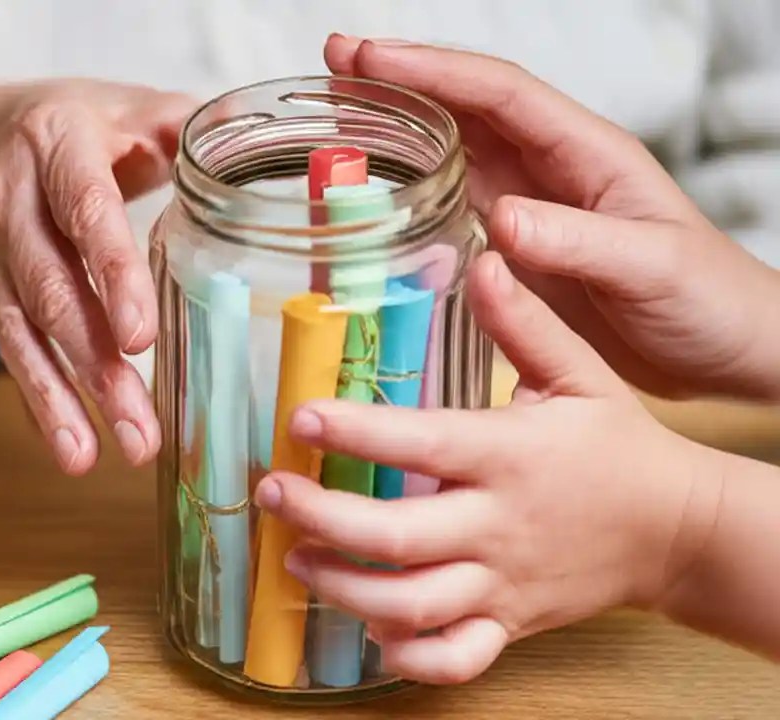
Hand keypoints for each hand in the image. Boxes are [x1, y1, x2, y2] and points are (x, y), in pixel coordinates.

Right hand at [0, 81, 196, 473]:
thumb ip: (187, 124)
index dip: (111, 273)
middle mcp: (15, 200)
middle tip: (138, 428)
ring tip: (93, 457)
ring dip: (61, 399)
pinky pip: (14, 350)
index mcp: (57, 143)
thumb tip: (258, 141)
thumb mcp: (132, 103)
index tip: (141, 337)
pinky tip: (69, 448)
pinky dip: (38, 402)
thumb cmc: (84, 123)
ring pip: (25, 332)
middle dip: (94, 364)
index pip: (85, 210)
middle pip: (52, 289)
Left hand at [252, 251, 723, 683]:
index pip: (421, 443)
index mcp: (509, 455)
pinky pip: (456, 658)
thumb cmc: (619, 447)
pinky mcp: (510, 623)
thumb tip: (485, 261)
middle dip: (322, 518)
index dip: (356, 433)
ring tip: (294, 558)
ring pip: (412, 602)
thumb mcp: (580, 373)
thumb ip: (525, 323)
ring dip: (343, 587)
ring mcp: (502, 582)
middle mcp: (499, 524)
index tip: (301, 418)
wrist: (676, 530)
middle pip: (397, 537)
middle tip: (271, 495)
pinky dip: (410, 657)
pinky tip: (368, 632)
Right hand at [324, 35, 779, 401]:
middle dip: (397, 79)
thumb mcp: (653, 265)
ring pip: (447, 154)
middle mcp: (549, 172)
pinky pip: (447, 213)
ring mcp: (526, 212)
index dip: (433, 70)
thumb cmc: (710, 299)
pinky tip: (368, 200)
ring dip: (392, 131)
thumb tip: (502, 218)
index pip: (500, 93)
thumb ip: (580, 241)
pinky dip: (402, 197)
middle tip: (333, 62)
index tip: (371, 57)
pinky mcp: (512, 256)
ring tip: (333, 115)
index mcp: (587, 154)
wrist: (729, 353)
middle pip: (462, 108)